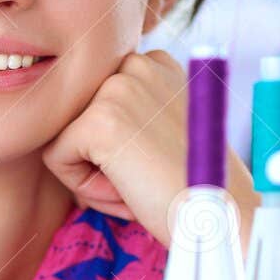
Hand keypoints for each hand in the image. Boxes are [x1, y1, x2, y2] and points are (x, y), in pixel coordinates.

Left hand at [40, 49, 259, 250]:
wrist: (223, 217)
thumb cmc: (197, 186)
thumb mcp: (163, 130)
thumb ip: (128, 113)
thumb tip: (69, 124)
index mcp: (154, 62)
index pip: (95, 103)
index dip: (117, 145)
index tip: (155, 164)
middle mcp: (136, 63)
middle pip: (76, 118)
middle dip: (100, 159)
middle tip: (147, 180)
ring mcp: (116, 88)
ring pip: (63, 138)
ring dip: (94, 175)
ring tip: (140, 185)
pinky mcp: (98, 121)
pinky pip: (57, 160)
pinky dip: (86, 188)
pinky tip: (129, 191)